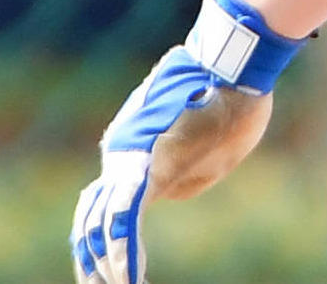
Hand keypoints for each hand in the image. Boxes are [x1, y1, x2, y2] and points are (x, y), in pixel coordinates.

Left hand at [70, 0, 302, 282]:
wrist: (235, 64)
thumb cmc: (230, 94)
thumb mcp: (206, 141)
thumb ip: (182, 171)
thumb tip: (168, 193)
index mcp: (130, 150)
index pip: (103, 202)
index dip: (100, 236)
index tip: (103, 265)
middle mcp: (118, 156)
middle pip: (91, 218)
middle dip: (93, 260)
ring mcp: (128, 161)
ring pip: (103, 224)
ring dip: (109, 263)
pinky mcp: (146, 168)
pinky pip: (126, 220)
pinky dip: (125, 252)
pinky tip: (129, 278)